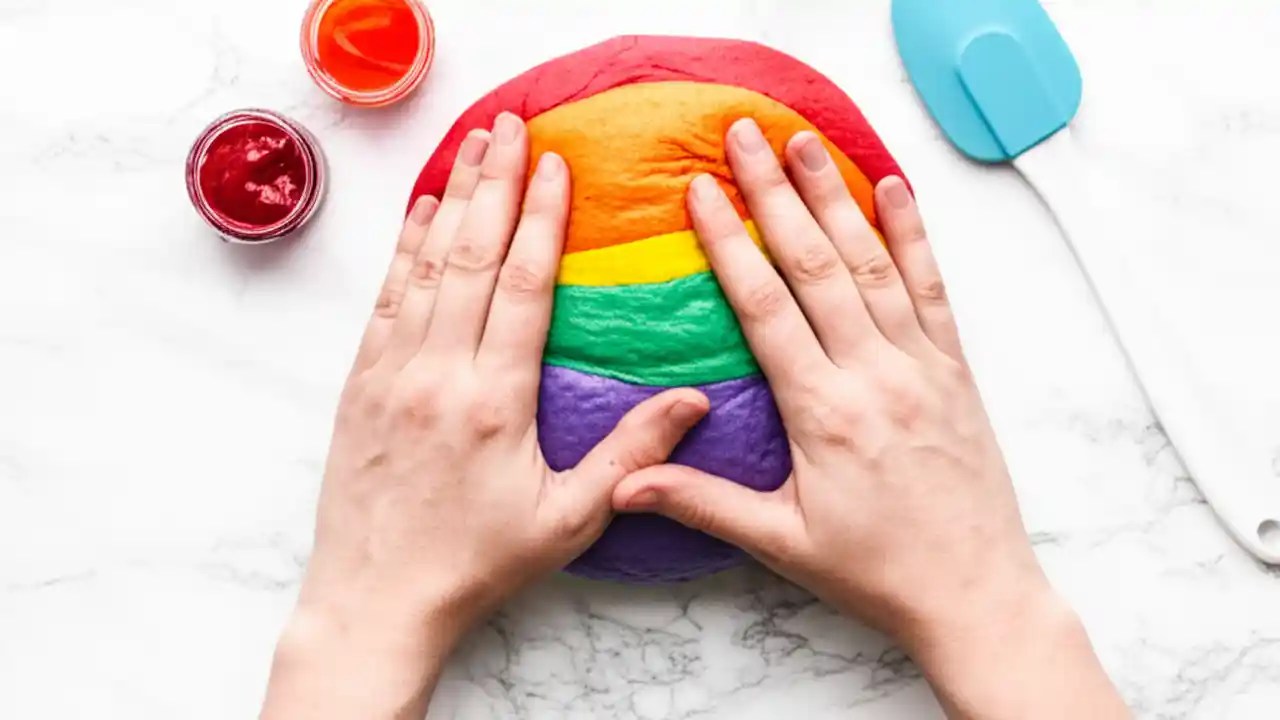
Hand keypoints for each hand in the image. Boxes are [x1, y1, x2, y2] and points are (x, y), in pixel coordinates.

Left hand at [261, 113, 706, 719]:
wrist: (378, 598)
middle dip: (495, 183)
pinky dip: (403, 249)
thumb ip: (632, 454)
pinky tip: (417, 212)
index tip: (555, 166)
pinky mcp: (361, 384)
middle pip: (471, 255)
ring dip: (450, 198)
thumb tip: (692, 400)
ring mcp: (392, 373)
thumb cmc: (477, 563)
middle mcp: (439, 372)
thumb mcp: (570, 519)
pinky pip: (386, 299)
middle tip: (512, 126)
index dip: (542, 220)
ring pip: (425, 266)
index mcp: (496, 400)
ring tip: (470, 145)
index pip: (522, 286)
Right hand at [612, 119, 1127, 718]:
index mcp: (823, 413)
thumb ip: (700, 501)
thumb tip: (623, 485)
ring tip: (806, 143)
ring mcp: (920, 365)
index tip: (702, 191)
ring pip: (873, 264)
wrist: (973, 593)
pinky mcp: (954, 369)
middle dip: (776, 194)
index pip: (766, 308)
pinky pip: (932, 289)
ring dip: (836, 197)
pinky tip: (895, 189)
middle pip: (818, 265)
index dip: (730, 243)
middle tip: (746, 135)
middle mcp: (874, 375)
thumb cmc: (875, 572)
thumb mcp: (780, 542)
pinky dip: (913, 236)